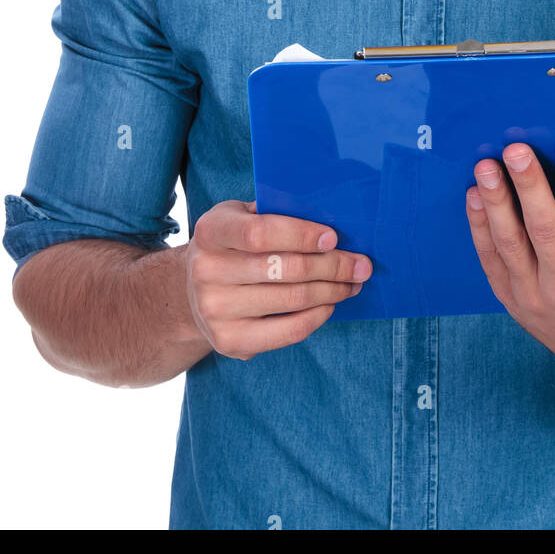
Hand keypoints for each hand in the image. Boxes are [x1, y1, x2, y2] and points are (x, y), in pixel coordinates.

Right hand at [185, 200, 370, 359]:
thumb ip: (275, 213)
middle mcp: (207, 270)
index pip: (259, 232)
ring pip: (292, 299)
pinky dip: (317, 317)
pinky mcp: (229, 340)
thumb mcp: (242, 217)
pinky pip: (287, 331)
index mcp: (211, 230)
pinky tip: (330, 305)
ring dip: (332, 290)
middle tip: (360, 264)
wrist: (193, 292)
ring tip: (352, 283)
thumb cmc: (233, 246)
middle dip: (332, 266)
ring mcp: (215, 309)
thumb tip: (332, 215)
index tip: (333, 238)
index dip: (301, 235)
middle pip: (284, 268)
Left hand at [465, 143, 554, 386]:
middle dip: (530, 187)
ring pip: (510, 244)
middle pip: (545, 231)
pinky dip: (479, 226)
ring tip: (486, 165)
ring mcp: (534, 297)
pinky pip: (490, 259)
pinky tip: (474, 194)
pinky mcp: (510, 298)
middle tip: (518, 150)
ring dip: (496, 202)